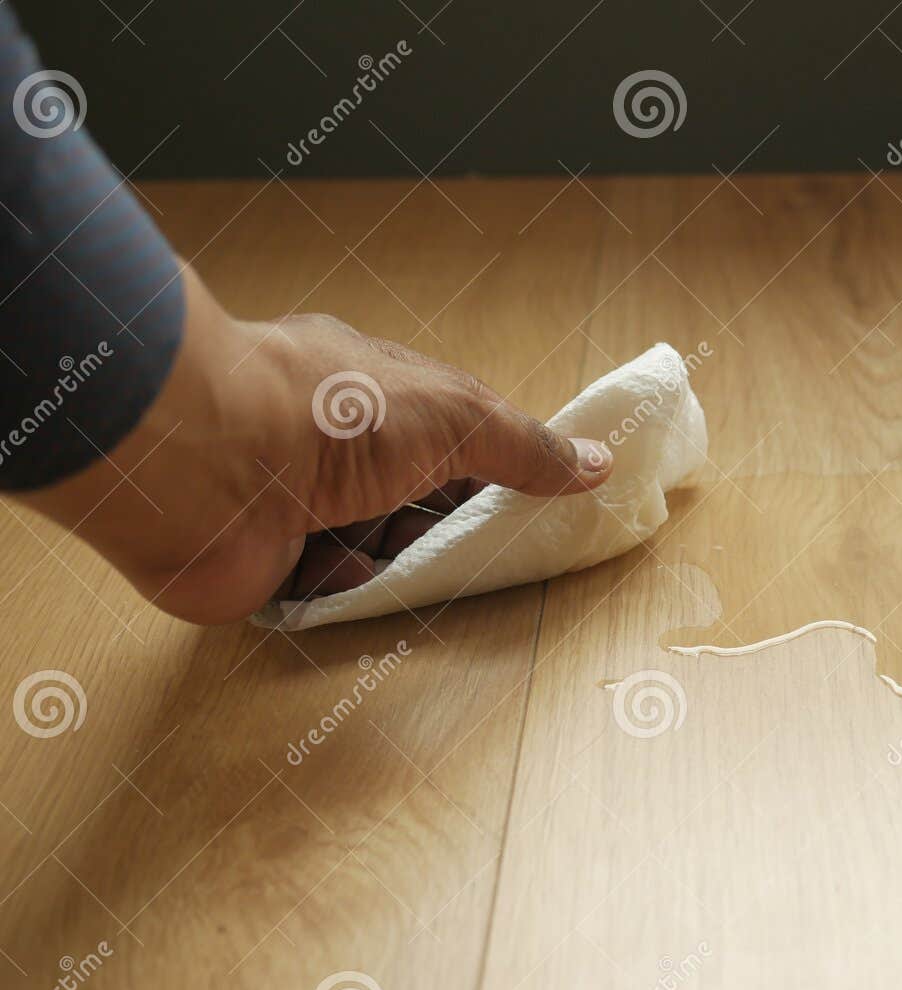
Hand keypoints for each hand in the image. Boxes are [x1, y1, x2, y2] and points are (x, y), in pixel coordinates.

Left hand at [22, 269, 613, 623]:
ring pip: (375, 550)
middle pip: (414, 502)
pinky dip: (345, 589)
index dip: (489, 472)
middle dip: (444, 528)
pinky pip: (327, 589)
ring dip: (396, 561)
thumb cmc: (330, 416)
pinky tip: (346, 576)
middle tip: (478, 549)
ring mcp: (296, 504)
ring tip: (400, 558)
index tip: (530, 508)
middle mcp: (330, 445)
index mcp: (371, 390)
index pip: (448, 436)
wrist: (206, 467)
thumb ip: (525, 447)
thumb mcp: (454, 416)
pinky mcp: (267, 563)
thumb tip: (597, 462)